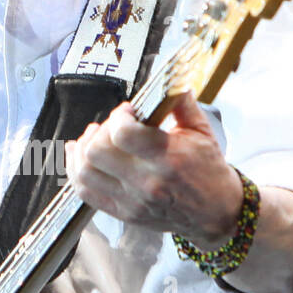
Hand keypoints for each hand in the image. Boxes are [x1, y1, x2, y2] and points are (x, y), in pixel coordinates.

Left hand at [64, 91, 242, 246]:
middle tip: (110, 127)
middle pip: (96, 152)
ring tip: (92, 139)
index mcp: (167, 157)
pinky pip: (85, 192)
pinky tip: (80, 157)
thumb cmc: (208, 170)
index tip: (126, 112)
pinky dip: (76, 172)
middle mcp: (146, 181)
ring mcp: (131, 200)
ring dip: (82, 150)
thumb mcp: (202, 131)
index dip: (117, 116)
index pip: (122, 133)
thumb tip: (169, 78)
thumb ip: (181, 103)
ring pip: (84, 172)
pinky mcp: (123, 213)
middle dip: (99, 131)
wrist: (215, 212)